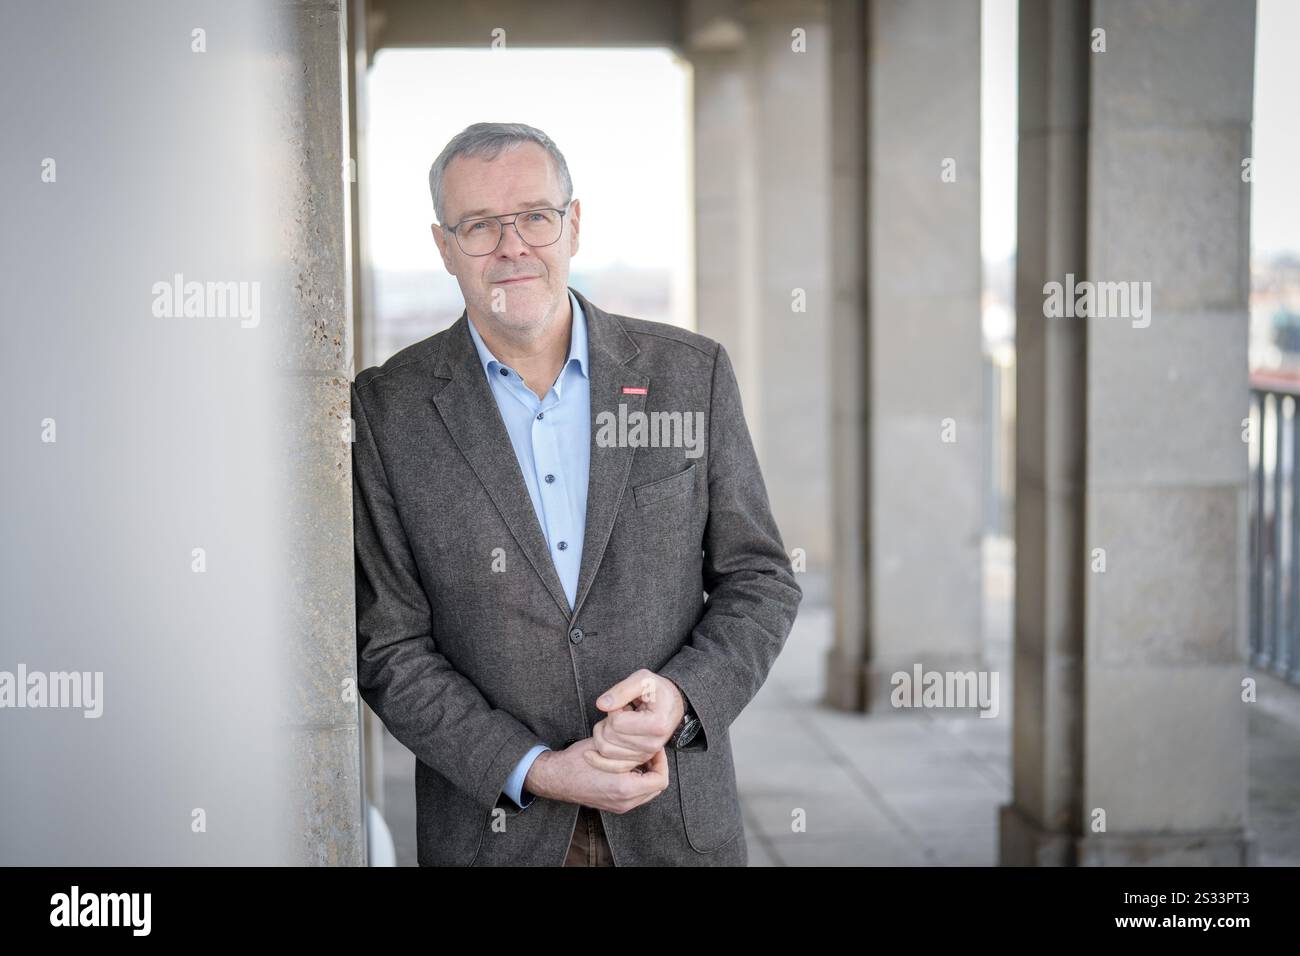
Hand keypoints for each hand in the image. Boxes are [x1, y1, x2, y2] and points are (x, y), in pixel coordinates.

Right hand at [524, 738, 668, 813]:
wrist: (555, 778)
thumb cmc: (576, 761)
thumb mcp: (606, 747)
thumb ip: (630, 746)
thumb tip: (648, 740)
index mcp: (625, 789)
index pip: (660, 780)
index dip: (661, 761)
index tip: (655, 748)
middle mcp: (624, 802)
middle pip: (656, 788)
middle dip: (657, 768)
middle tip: (650, 751)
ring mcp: (619, 807)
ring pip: (647, 792)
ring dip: (647, 774)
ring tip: (638, 757)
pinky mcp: (613, 806)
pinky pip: (636, 795)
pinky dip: (638, 781)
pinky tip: (628, 766)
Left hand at [584, 669, 685, 772]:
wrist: (671, 705)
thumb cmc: (657, 691)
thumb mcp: (643, 680)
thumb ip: (621, 690)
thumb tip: (601, 705)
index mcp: (656, 724)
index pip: (616, 723)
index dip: (613, 709)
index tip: (622, 703)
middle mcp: (653, 744)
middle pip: (610, 737)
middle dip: (606, 721)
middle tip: (617, 711)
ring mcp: (646, 754)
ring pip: (606, 750)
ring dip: (602, 733)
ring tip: (615, 722)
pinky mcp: (639, 759)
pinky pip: (610, 764)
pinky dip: (600, 753)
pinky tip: (601, 740)